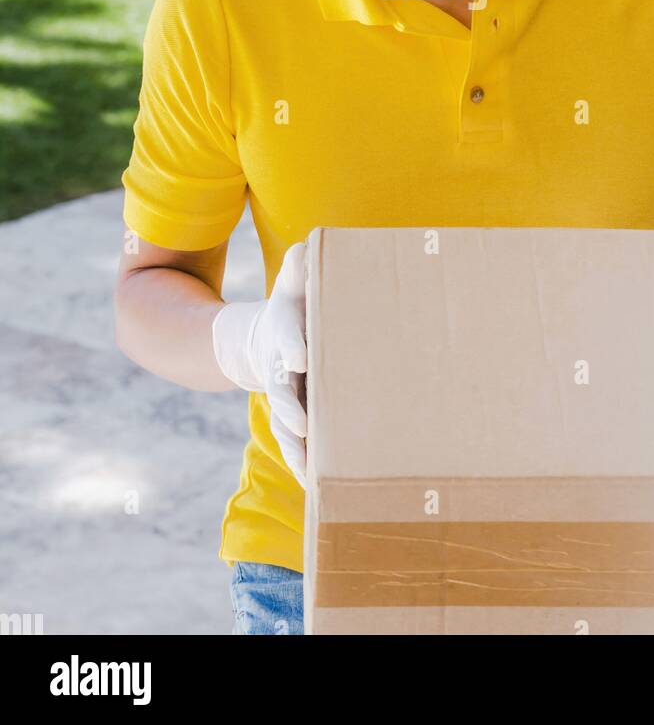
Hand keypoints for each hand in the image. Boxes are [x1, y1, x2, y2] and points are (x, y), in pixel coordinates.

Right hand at [212, 241, 307, 485]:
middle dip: (288, 406)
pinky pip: (294, 443)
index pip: (287, 341)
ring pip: (284, 423)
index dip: (292, 348)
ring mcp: (282, 398)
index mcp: (284, 336)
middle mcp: (279, 372)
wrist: (264, 341)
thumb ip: (300, 269)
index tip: (300, 358)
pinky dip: (301, 462)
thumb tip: (306, 246)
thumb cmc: (291, 309)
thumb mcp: (293, 285)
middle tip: (300, 421)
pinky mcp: (291, 417)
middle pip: (280, 391)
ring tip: (307, 463)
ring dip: (294, 444)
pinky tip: (313, 483)